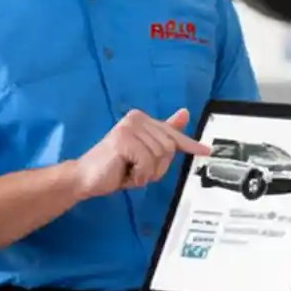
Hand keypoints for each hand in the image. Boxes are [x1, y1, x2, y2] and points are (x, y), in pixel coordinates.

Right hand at [73, 108, 209, 199]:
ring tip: (129, 171)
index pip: (172, 133)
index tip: (205, 150)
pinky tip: (125, 173)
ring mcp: (129, 128)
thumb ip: (163, 133)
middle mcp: (136, 118)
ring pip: (160, 157)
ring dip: (147, 173)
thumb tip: (184, 113)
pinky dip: (138, 175)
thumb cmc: (114, 166)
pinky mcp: (124, 141)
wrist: (85, 177)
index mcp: (141, 118)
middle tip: (137, 170)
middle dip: (157, 167)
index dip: (190, 144)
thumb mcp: (144, 151)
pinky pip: (147, 163)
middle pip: (169, 148)